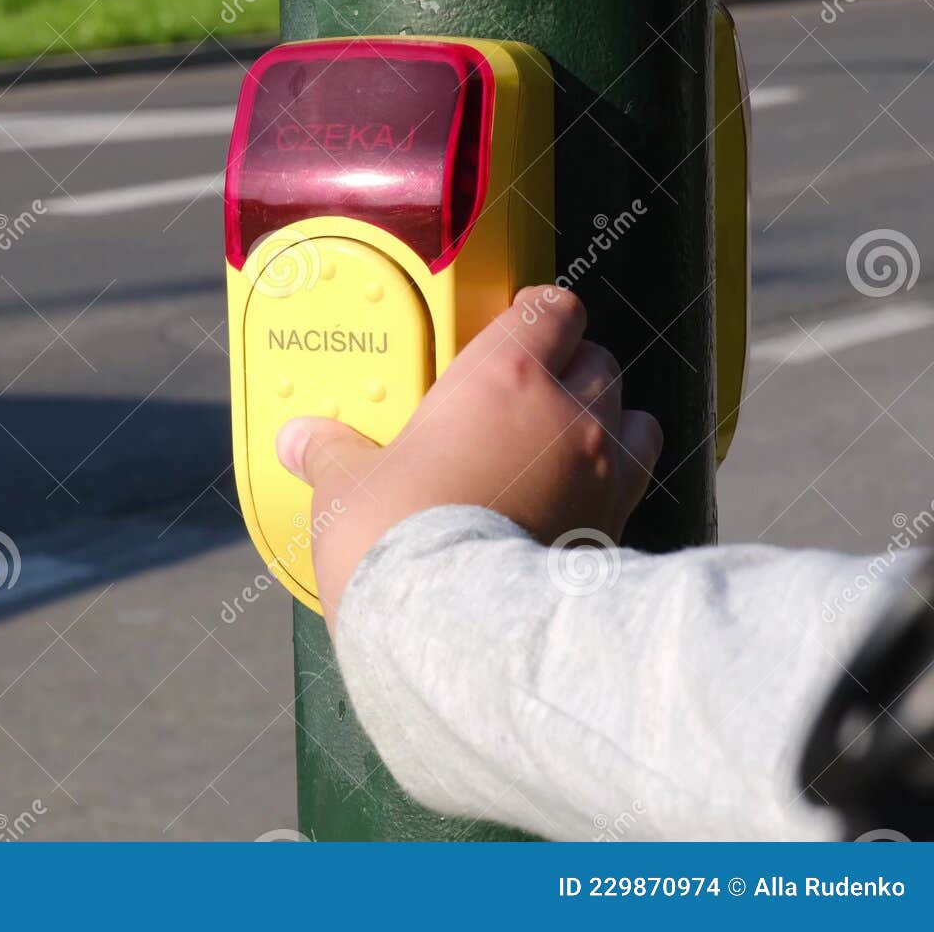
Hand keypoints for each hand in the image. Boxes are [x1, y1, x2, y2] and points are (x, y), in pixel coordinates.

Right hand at [275, 286, 663, 627]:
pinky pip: (636, 485)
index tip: (518, 323)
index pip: (550, 310)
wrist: (456, 627)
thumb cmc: (402, 538)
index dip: (538, 313)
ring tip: (571, 442)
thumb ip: (333, 453)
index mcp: (504, 375)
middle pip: (599, 360)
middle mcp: (567, 414)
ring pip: (636, 418)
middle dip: (570, 368)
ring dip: (610, 422)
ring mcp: (604, 473)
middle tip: (529, 390)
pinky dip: (615, 484)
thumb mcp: (347, 486)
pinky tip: (579, 502)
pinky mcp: (617, 530)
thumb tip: (302, 440)